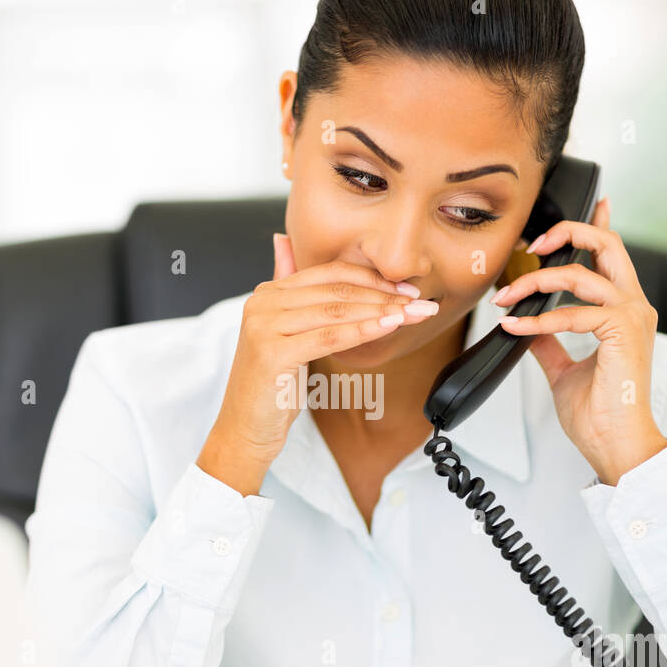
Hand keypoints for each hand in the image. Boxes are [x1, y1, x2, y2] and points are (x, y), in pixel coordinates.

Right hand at [203, 234, 433, 465]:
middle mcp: (262, 303)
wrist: (246, 427)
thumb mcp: (283, 332)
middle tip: (420, 302)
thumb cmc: (272, 385)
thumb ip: (289, 290)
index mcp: (267, 293)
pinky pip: (329, 337)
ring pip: (336, 311)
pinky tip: (390, 326)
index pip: (329, 274)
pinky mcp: (272, 352)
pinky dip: (363, 330)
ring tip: (414, 314)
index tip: (406, 290)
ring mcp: (264, 326)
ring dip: (381, 311)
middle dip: (383, 295)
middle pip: (336, 291)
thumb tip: (283, 240)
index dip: (371, 279)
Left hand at [492, 196, 666, 484]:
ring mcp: (631, 317)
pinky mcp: (622, 333)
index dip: (600, 223)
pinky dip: (537, 320)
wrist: (616, 445)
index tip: (593, 202)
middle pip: (606, 244)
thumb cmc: (600, 414)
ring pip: (582, 274)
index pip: (612, 254)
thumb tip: (526, 325)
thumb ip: (549, 342)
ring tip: (507, 298)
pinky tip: (515, 326)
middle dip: (566, 233)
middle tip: (530, 246)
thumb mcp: (564, 369)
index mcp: (624, 311)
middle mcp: (632, 306)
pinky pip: (572, 313)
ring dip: (535, 283)